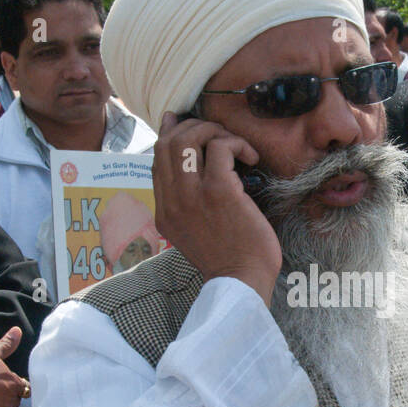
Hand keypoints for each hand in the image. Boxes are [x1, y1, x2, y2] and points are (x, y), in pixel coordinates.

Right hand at [153, 111, 281, 304]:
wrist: (241, 282)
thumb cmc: (229, 258)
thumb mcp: (195, 234)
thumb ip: (188, 206)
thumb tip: (196, 172)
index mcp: (164, 212)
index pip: (156, 159)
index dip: (172, 135)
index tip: (188, 124)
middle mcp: (172, 201)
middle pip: (167, 142)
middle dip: (194, 127)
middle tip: (218, 135)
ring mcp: (192, 195)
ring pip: (188, 138)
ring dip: (214, 131)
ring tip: (235, 146)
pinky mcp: (219, 191)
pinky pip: (221, 147)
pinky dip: (237, 143)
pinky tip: (251, 158)